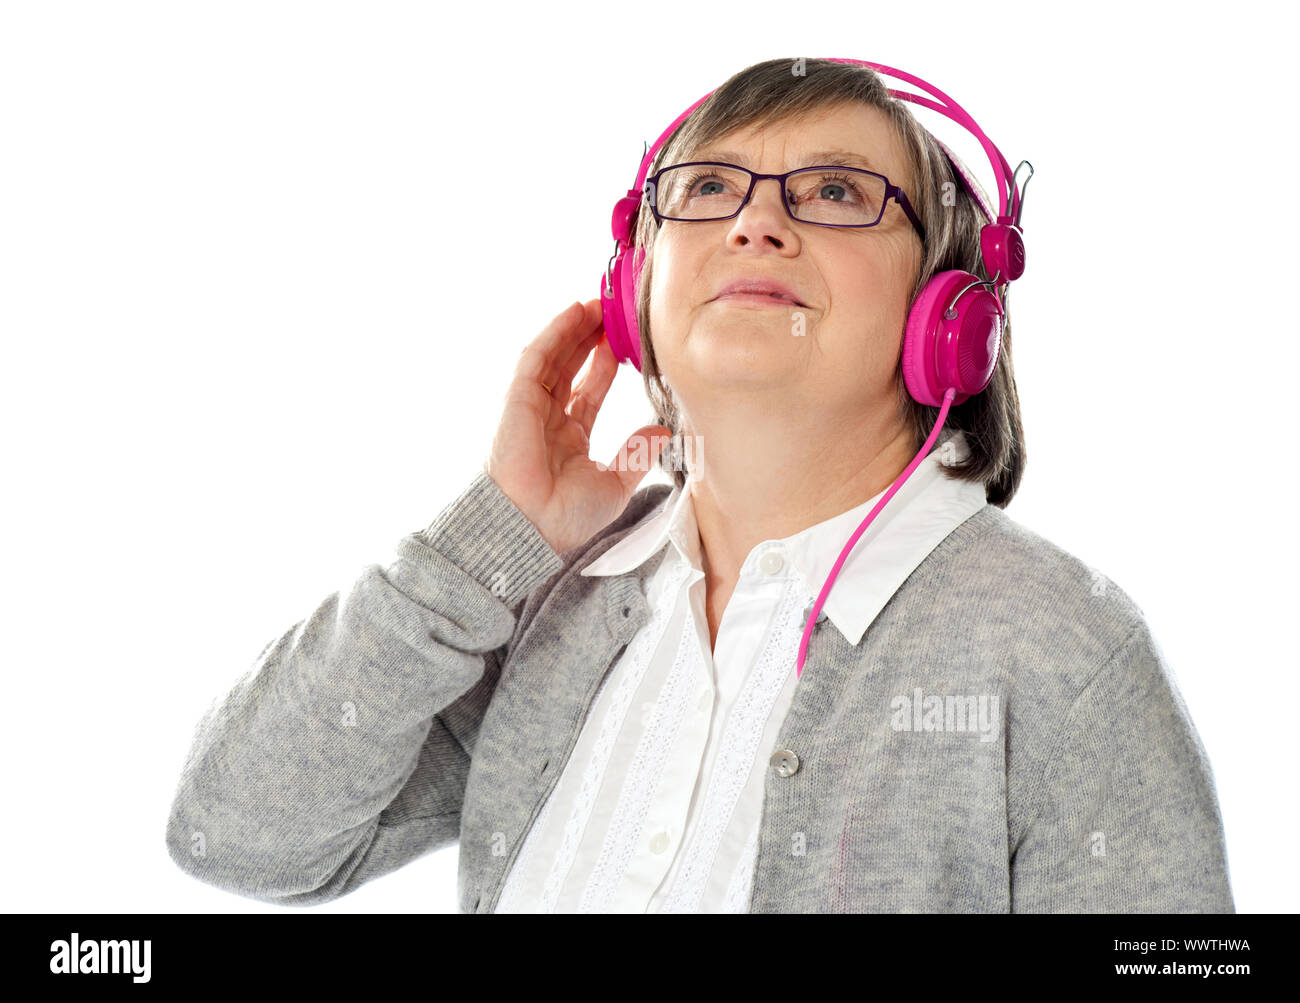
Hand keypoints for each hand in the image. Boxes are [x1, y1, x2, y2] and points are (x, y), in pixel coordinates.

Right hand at [484, 298, 671, 554]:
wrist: (532, 528)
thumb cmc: (566, 519)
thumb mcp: (615, 485)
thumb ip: (636, 454)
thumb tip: (664, 432)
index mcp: (568, 441)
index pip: (589, 392)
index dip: (606, 366)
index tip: (627, 344)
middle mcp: (547, 421)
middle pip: (569, 368)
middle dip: (590, 339)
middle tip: (614, 314)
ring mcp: (530, 408)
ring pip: (554, 357)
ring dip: (574, 329)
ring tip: (599, 304)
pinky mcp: (517, 399)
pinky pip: (536, 358)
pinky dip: (555, 333)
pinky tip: (575, 312)